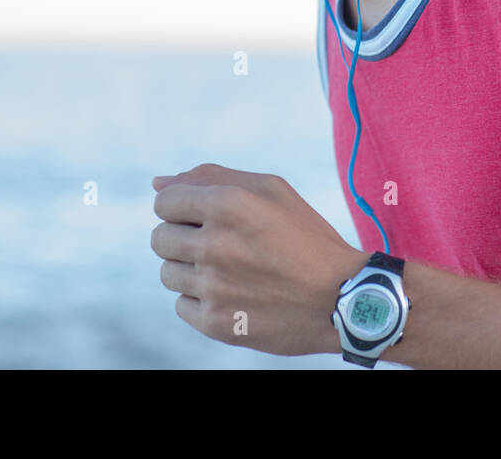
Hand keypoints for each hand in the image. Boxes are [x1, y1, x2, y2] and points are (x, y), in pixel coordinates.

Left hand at [151, 163, 365, 356]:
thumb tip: (157, 183)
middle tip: (220, 246)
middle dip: (183, 238)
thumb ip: (213, 177)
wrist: (343, 298)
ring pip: (167, 273)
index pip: (165, 202)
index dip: (182, 208)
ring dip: (191, 270)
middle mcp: (215, 244)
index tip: (204, 218)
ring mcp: (213, 287)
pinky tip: (233, 295)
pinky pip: (181, 306)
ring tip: (229, 272)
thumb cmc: (307, 238)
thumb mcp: (273, 191)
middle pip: (160, 238)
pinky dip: (201, 300)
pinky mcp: (215, 322)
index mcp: (229, 203)